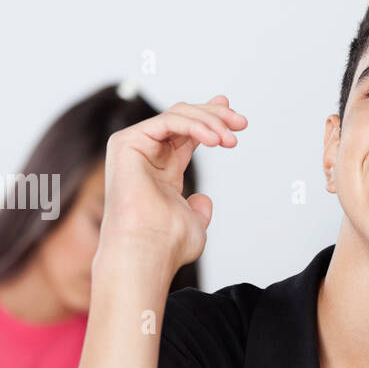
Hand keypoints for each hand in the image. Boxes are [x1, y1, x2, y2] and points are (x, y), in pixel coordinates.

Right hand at [98, 95, 246, 275]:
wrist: (149, 252)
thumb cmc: (168, 245)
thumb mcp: (194, 222)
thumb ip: (198, 209)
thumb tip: (204, 199)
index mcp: (160, 169)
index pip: (186, 133)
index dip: (210, 119)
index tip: (236, 120)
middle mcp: (146, 154)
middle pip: (183, 117)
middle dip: (215, 116)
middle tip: (241, 123)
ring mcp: (133, 147)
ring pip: (177, 115)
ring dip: (210, 122)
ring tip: (231, 140)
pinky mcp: (127, 143)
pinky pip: (168, 122)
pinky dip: (195, 126)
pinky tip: (214, 140)